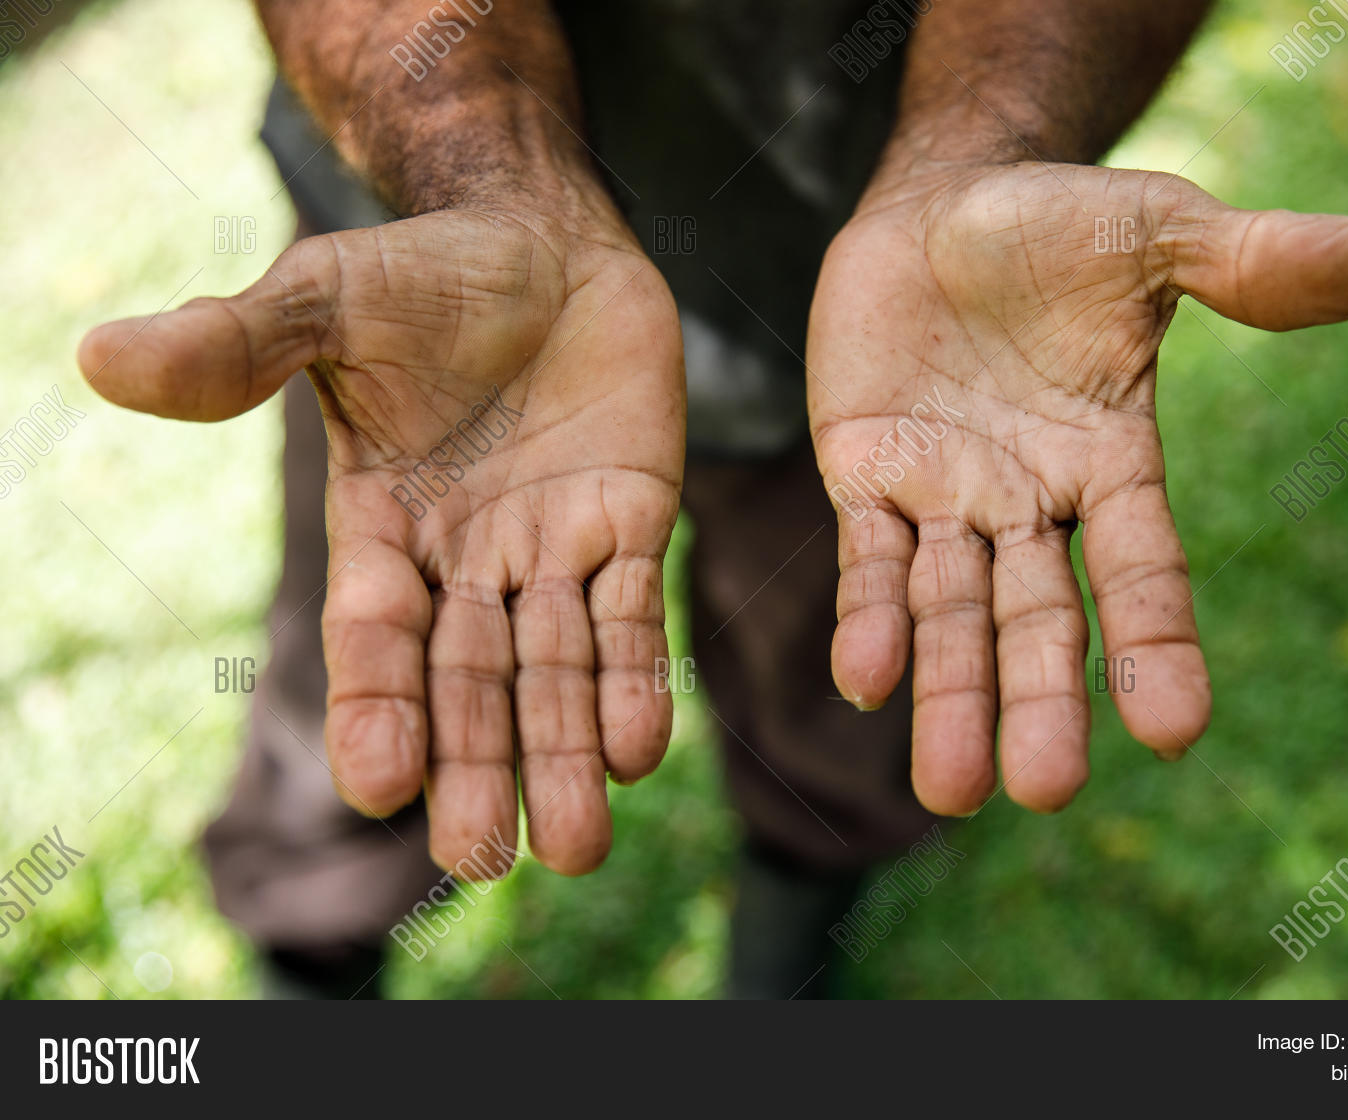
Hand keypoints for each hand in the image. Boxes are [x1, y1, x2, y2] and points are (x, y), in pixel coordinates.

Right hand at [80, 206, 685, 874]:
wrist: (543, 241)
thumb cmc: (427, 275)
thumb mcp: (326, 299)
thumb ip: (237, 343)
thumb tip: (101, 358)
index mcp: (382, 530)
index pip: (375, 636)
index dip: (378, 706)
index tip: (381, 784)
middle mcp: (466, 563)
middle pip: (470, 684)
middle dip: (478, 766)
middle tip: (483, 858)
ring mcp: (552, 552)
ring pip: (557, 672)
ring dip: (565, 755)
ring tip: (577, 844)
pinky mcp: (631, 527)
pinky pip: (634, 618)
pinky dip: (636, 682)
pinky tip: (639, 751)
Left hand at [808, 161, 1347, 814]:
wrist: (942, 207)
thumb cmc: (1058, 226)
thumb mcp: (1158, 234)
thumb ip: (1252, 263)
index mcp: (1110, 463)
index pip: (1143, 569)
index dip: (1158, 644)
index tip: (1175, 731)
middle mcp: (1030, 503)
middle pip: (1040, 620)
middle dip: (1039, 700)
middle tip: (1044, 790)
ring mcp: (946, 498)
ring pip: (950, 612)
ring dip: (949, 694)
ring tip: (951, 789)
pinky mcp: (867, 476)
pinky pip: (867, 561)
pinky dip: (868, 618)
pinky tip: (865, 680)